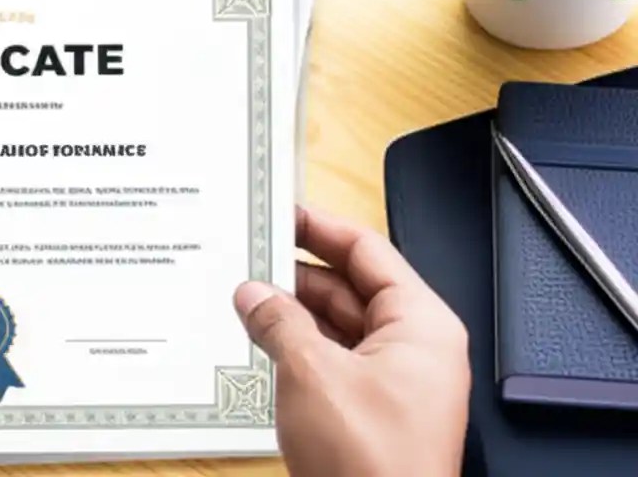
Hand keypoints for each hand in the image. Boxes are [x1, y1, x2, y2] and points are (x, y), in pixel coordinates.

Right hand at [233, 207, 469, 476]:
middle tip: (247, 256)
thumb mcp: (311, 375)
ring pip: (335, 327)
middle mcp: (413, 347)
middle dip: (296, 274)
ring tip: (242, 298)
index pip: (368, 252)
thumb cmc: (371, 464)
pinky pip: (330, 361)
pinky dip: (295, 348)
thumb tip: (254, 294)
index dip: (321, 228)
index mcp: (420, 324)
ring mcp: (392, 382)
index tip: (282, 210)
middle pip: (350, 288)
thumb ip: (278, 323)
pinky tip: (257, 341)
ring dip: (290, 314)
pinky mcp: (368, 411)